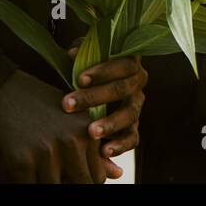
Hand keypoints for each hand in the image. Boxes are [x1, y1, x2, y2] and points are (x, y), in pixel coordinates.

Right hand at [0, 70, 107, 182]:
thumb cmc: (39, 106)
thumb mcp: (71, 121)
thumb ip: (95, 150)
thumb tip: (119, 174)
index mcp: (86, 132)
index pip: (97, 177)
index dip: (85, 180)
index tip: (71, 174)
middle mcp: (69, 143)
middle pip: (80, 184)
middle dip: (69, 184)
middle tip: (56, 173)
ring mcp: (45, 154)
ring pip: (54, 188)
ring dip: (46, 182)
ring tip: (40, 168)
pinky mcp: (20, 163)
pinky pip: (29, 187)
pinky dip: (27, 182)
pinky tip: (24, 172)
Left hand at [62, 46, 145, 169]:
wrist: (96, 87)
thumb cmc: (90, 68)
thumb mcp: (85, 57)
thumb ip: (81, 54)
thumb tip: (72, 54)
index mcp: (130, 63)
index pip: (121, 65)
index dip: (102, 72)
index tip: (79, 79)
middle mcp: (137, 83)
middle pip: (121, 89)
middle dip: (94, 97)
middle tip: (68, 105)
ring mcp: (136, 106)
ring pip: (129, 114)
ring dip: (110, 123)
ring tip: (91, 132)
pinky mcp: (133, 128)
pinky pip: (132, 138)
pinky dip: (120, 146)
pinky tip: (104, 152)